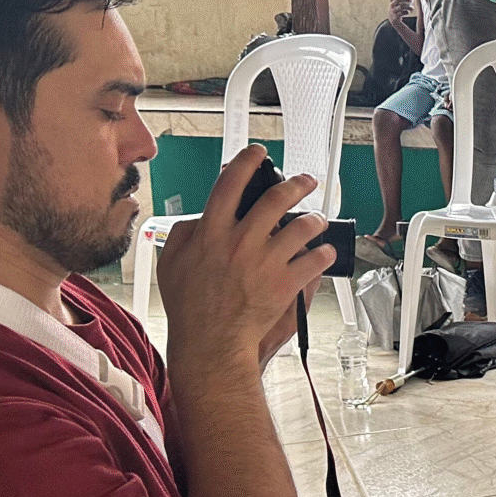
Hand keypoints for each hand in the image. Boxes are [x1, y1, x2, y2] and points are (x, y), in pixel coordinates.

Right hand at [159, 145, 334, 372]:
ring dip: (314, 219)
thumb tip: (200, 218)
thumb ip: (185, 234)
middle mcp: (241, 241)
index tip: (257, 153)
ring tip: (317, 219)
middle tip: (306, 181)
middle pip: (276, 198)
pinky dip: (324, 254)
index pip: (230, 184)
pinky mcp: (285, 282)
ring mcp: (266, 261)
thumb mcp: (171, 263)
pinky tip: (324, 252)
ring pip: (302, 226)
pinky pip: (315, 260)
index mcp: (211, 232)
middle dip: (296, 183)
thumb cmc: (189, 307)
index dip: (246, 162)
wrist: (210, 343)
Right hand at [387, 0, 415, 29]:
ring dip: (408, 6)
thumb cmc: (399, 10)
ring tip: (412, 8)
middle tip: (411, 0)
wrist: (394, 22)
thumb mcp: (399, 4)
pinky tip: (408, 12)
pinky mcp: (395, 17)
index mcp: (392, 0)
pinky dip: (406, 12)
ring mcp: (393, 11)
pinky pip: (401, 13)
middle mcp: (391, 5)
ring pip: (401, 6)